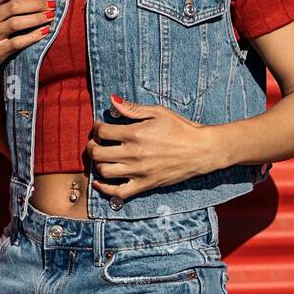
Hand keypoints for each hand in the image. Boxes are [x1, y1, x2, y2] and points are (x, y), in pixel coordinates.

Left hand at [84, 95, 215, 199]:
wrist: (201, 150)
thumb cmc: (181, 128)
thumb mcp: (158, 112)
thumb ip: (133, 108)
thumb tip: (112, 100)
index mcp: (135, 133)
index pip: (103, 131)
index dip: (97, 128)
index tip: (100, 127)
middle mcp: (133, 154)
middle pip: (98, 153)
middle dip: (92, 146)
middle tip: (96, 142)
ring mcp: (138, 171)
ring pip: (104, 172)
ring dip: (98, 164)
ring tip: (102, 157)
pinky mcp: (145, 185)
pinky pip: (119, 192)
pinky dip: (105, 189)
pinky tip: (100, 182)